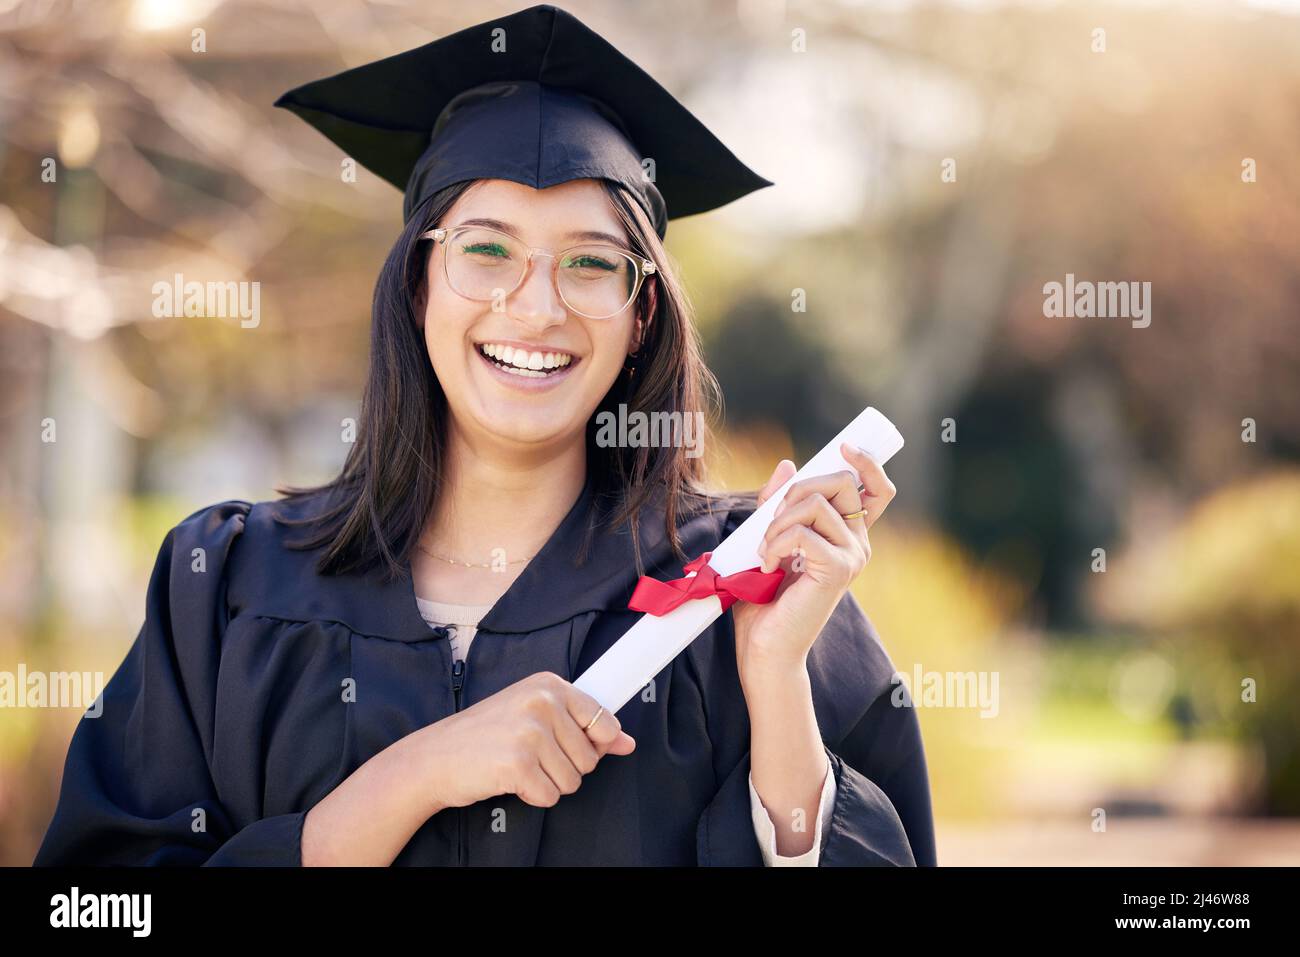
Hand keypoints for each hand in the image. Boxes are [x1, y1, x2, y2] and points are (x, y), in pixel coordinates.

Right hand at [422, 671, 634, 810]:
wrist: (433, 757)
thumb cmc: (484, 736)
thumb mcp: (535, 718)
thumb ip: (584, 728)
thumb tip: (627, 743)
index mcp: (548, 684)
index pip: (603, 720)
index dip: (594, 743)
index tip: (568, 746)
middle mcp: (542, 703)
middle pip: (590, 757)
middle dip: (563, 767)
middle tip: (529, 755)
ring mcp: (530, 733)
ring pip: (573, 780)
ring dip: (548, 783)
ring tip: (518, 765)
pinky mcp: (518, 764)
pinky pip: (551, 796)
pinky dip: (532, 796)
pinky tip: (509, 779)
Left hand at [731, 443, 895, 679]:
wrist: (765, 647)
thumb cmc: (765, 598)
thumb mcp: (769, 538)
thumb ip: (777, 503)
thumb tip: (787, 464)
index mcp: (848, 535)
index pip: (877, 489)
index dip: (866, 462)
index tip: (844, 446)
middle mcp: (859, 544)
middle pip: (841, 482)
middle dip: (798, 489)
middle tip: (773, 521)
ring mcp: (853, 557)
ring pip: (814, 504)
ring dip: (776, 522)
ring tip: (765, 551)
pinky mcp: (838, 570)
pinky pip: (802, 533)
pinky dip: (774, 543)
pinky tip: (768, 565)